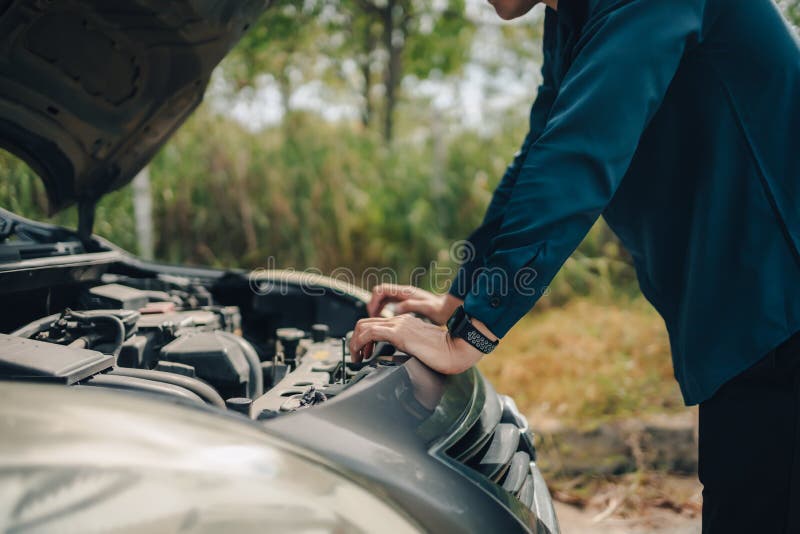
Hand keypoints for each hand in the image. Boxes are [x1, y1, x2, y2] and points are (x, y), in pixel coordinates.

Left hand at [349, 314, 484, 374]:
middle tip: (357, 357)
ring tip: (357, 358)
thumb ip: (407, 348)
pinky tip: (362, 356)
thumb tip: (396, 357)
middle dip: (355, 340)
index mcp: (405, 323)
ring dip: (355, 343)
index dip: (364, 338)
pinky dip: (360, 344)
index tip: (366, 353)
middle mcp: (400, 320)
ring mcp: (399, 325)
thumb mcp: (420, 348)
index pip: (376, 324)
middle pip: (365, 322)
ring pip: (364, 326)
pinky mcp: (399, 333)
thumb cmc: (445, 353)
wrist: (457, 349)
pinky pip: (370, 333)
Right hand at [366, 284, 462, 324]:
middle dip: (373, 305)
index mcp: (405, 292)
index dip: (374, 300)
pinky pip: (389, 303)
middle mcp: (403, 293)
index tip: (372, 313)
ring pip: (383, 299)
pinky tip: (386, 321)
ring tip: (375, 321)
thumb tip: (394, 309)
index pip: (381, 290)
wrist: (450, 309)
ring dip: (377, 308)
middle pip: (380, 294)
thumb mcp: (426, 308)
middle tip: (371, 319)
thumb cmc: (441, 309)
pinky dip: (384, 310)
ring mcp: (404, 297)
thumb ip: (410, 306)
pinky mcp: (406, 303)